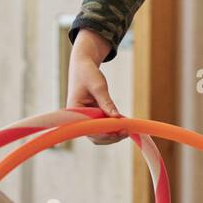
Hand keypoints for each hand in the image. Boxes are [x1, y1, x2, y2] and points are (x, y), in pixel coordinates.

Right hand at [66, 29, 127, 144]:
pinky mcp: (93, 115)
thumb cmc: (87, 73)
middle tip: (126, 132)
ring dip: (114, 133)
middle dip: (111, 136)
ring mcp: (86, 118)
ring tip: (128, 128)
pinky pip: (103, 125)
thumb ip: (106, 102)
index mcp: (75, 112)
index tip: (119, 132)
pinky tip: (124, 122)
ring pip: (100, 132)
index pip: (89, 130)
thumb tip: (117, 118)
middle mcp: (79, 118)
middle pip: (95, 135)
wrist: (83, 65)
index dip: (104, 134)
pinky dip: (113, 126)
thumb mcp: (98, 86)